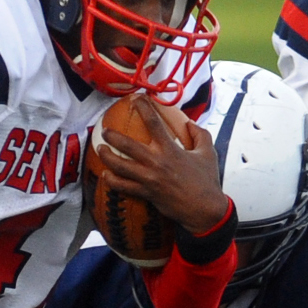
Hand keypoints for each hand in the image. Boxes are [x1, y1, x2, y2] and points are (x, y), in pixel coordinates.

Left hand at [95, 99, 228, 235]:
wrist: (204, 209)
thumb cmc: (206, 180)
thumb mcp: (208, 152)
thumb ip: (199, 134)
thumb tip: (189, 122)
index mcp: (171, 149)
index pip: (153, 122)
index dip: (143, 107)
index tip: (135, 98)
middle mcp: (156, 162)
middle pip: (128, 145)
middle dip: (113, 135)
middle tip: (104, 130)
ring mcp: (149, 178)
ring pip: (120, 166)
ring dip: (107, 157)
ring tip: (100, 149)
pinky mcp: (146, 193)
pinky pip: (123, 187)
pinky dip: (112, 181)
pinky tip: (106, 175)